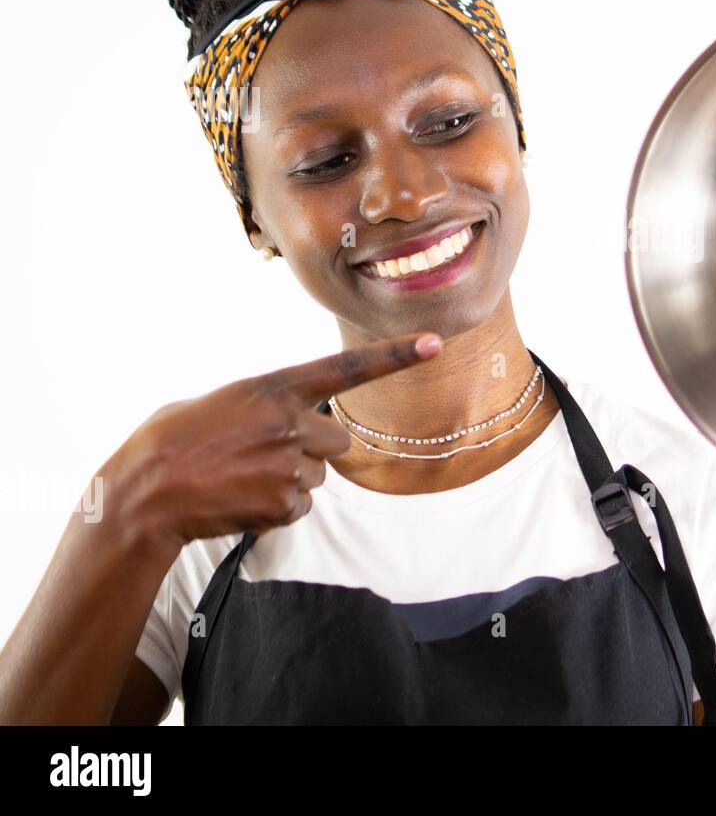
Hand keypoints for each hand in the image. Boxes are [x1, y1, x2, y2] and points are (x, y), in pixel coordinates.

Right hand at [101, 332, 442, 548]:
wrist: (144, 495)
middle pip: (336, 438)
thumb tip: (291, 421)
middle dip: (311, 447)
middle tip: (262, 454)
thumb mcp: (220, 403)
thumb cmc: (171, 441)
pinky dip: (276, 507)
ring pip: (316, 474)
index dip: (394, 356)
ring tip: (240, 478)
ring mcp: (290, 465)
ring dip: (289, 479)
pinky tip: (240, 500)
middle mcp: (290, 423)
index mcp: (273, 388)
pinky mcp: (286, 504)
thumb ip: (266, 405)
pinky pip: (300, 505)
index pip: (346, 370)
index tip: (435, 343)